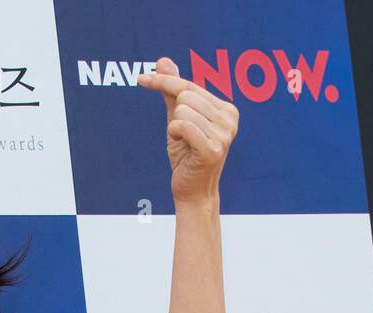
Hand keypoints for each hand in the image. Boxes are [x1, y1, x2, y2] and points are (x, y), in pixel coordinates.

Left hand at [137, 56, 238, 203]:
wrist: (192, 191)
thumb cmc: (186, 156)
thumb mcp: (177, 120)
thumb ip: (172, 91)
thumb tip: (163, 61)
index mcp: (226, 109)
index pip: (189, 86)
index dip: (163, 81)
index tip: (142, 78)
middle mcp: (230, 118)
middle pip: (185, 96)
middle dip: (174, 115)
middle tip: (182, 137)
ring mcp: (224, 133)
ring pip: (182, 111)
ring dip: (175, 129)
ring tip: (186, 145)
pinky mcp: (212, 148)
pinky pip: (181, 125)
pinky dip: (175, 135)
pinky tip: (184, 149)